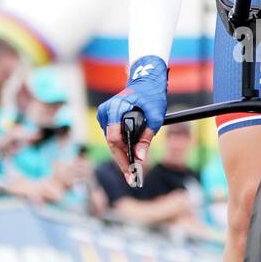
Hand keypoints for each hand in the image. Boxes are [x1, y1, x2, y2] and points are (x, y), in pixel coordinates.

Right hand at [96, 55, 167, 184]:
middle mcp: (106, 112)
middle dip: (122, 161)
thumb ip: (147, 138)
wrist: (147, 82)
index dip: (123, 156)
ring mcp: (105, 116)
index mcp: (115, 108)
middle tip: (132, 178)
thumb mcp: (155, 116)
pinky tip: (129, 161)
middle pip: (111, 143)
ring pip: (112, 142)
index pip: (114, 138)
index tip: (132, 170)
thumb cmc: (152, 96)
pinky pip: (113, 138)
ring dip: (122, 156)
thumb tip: (141, 158)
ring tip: (132, 173)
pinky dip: (121, 149)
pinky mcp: (108, 120)